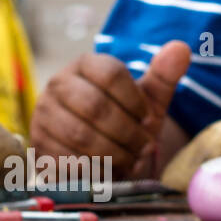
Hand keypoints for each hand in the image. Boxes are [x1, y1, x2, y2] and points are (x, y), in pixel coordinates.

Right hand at [31, 41, 189, 177]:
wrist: (101, 156)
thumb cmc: (126, 123)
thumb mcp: (147, 101)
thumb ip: (163, 75)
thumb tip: (181, 48)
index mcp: (84, 65)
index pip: (110, 73)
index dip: (135, 101)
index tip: (149, 119)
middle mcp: (58, 85)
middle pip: (95, 106)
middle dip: (127, 132)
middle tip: (144, 147)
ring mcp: (44, 116)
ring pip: (81, 135)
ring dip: (114, 152)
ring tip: (131, 160)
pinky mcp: (40, 147)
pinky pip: (68, 160)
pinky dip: (96, 170)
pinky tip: (111, 171)